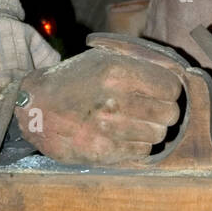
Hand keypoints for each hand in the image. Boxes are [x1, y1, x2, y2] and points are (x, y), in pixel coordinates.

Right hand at [13, 47, 181, 166]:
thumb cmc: (74, 80)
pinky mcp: (102, 153)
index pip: (171, 87)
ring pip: (158, 135)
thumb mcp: (102, 58)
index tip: (159, 92)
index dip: (168, 90)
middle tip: (149, 109)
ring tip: (133, 122)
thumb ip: (139, 62)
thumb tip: (176, 70)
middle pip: (169, 114)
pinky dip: (137, 145)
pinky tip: (122, 135)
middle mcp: (115, 101)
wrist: (35, 107)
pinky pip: (141, 152)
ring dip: (150, 129)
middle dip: (163, 111)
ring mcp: (108, 130)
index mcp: (117, 73)